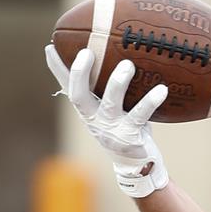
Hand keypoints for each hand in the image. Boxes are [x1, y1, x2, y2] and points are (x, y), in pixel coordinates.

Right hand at [44, 46, 169, 198]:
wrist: (137, 165)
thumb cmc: (125, 128)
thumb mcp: (112, 108)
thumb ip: (108, 88)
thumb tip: (120, 54)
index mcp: (87, 110)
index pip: (68, 86)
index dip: (57, 68)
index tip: (49, 46)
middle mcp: (94, 119)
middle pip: (78, 96)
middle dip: (79, 73)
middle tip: (87, 52)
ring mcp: (111, 129)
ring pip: (110, 103)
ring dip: (118, 83)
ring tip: (128, 65)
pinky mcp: (130, 137)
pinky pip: (140, 115)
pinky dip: (151, 101)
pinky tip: (161, 89)